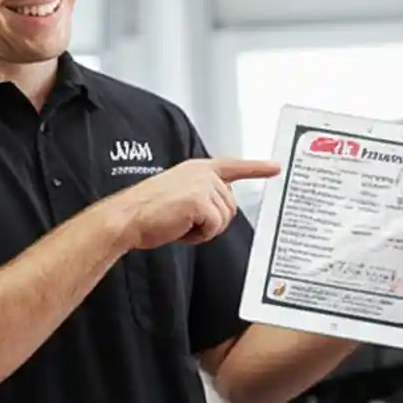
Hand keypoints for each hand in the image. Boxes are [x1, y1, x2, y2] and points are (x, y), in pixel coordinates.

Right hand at [113, 158, 280, 249]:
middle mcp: (203, 173)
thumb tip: (218, 211)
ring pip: (224, 218)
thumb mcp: (178, 195)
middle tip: (186, 222)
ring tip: (180, 223)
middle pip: (231, 206)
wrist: (126, 218)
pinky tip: (180, 228)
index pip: (233, 166)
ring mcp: (203, 185)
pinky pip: (215, 227)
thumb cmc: (147, 212)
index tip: (275, 167)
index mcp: (197, 169)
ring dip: (205, 229)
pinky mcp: (201, 201)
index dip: (256, 168)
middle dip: (212, 221)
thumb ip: (201, 195)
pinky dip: (199, 235)